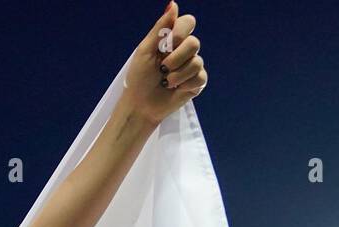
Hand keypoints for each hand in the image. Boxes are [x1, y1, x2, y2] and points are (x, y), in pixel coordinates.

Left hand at [121, 2, 207, 124]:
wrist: (140, 106)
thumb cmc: (139, 78)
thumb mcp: (145, 50)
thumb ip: (160, 28)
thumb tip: (173, 3)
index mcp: (172, 40)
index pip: (188, 22)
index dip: (180, 32)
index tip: (166, 45)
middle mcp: (185, 50)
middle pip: (195, 42)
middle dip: (175, 58)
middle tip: (162, 68)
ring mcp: (193, 66)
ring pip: (197, 62)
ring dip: (176, 75)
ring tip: (165, 82)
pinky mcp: (197, 82)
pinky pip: (200, 77)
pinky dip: (184, 84)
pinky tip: (174, 89)